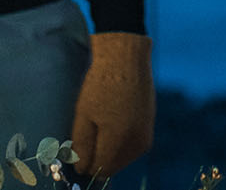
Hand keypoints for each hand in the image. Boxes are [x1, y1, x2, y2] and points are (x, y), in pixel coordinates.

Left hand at [69, 32, 154, 177]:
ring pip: (122, 157)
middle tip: (86, 133)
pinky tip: (111, 120)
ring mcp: (146, 134)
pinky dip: (119, 140)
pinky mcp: (149, 125)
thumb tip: (81, 168)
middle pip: (112, 167)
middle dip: (97, 157)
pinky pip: (131, 145)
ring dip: (108, 149)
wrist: (126, 55)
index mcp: (119, 141)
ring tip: (99, 123)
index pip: (99, 169)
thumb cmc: (101, 82)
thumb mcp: (84, 114)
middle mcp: (137, 143)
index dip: (85, 163)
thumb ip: (81, 146)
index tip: (76, 148)